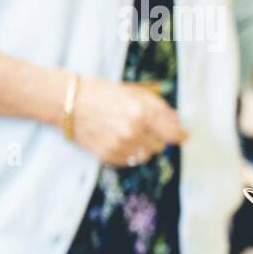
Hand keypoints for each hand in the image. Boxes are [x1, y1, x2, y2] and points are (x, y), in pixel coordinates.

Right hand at [71, 77, 187, 166]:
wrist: (69, 103)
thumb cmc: (104, 94)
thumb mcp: (136, 93)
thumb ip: (160, 108)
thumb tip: (179, 123)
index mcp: (142, 112)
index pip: (173, 133)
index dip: (180, 135)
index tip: (183, 136)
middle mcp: (133, 131)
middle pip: (161, 145)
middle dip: (159, 137)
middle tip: (148, 128)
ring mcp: (120, 145)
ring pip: (147, 155)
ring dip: (145, 146)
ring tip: (131, 132)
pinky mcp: (109, 156)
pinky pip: (131, 160)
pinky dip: (131, 152)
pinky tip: (121, 139)